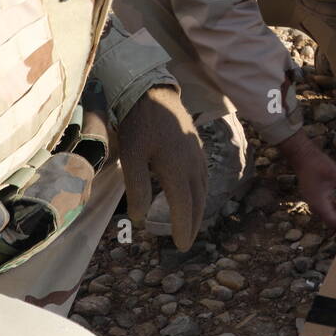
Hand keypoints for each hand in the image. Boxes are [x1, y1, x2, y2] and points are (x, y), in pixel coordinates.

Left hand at [118, 86, 205, 250]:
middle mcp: (192, 163)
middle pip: (197, 200)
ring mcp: (197, 153)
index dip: (183, 227)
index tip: (181, 246)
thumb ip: (137, 187)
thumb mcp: (131, 155)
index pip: (184, 206)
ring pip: (203, 187)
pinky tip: (195, 193)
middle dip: (193, 223)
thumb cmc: (138, 123)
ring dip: (198, 208)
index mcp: (177, 168)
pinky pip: (204, 174)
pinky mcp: (196, 144)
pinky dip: (200, 191)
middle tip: (187, 242)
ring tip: (191, 223)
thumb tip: (141, 219)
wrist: (153, 89)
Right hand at [278, 131, 335, 230]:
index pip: (335, 223)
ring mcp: (316, 201)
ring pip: (333, 214)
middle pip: (334, 221)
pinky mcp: (317, 196)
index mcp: (319, 205)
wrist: (302, 155)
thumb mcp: (334, 173)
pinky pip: (331, 207)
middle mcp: (317, 206)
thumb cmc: (316, 163)